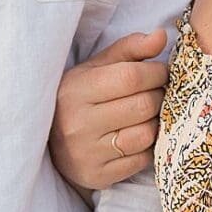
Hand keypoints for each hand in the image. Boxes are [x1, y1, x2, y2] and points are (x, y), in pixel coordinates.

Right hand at [50, 30, 168, 193]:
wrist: (50, 145)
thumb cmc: (80, 98)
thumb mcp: (95, 68)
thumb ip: (129, 49)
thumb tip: (161, 35)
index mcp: (76, 90)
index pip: (131, 77)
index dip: (156, 72)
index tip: (160, 72)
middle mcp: (78, 123)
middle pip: (143, 105)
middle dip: (160, 96)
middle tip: (158, 93)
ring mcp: (87, 152)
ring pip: (146, 134)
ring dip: (156, 122)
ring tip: (148, 115)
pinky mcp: (98, 175)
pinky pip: (141, 159)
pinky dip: (148, 147)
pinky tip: (138, 136)